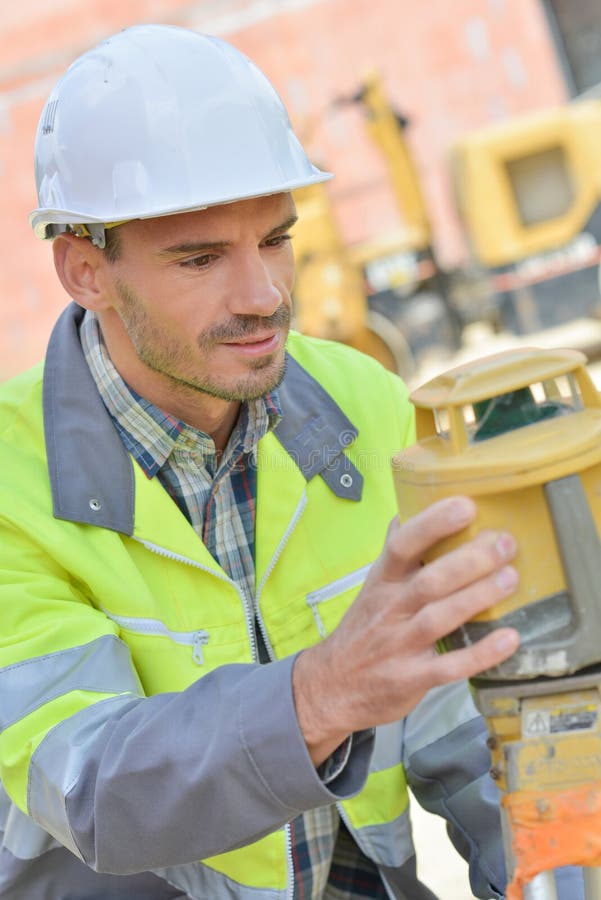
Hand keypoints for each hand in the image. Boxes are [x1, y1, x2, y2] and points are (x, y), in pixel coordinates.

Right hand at [292, 496, 519, 765]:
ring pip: (440, 618)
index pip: (403, 545)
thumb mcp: (373, 586)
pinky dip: (481, 654)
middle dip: (469, 560)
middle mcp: (390, 609)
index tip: (466, 505)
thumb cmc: (363, 629)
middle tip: (505, 543)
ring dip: (477, 597)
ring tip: (512, 579)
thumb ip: (394, 552)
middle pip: (429, 580)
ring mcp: (400, 645)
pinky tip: (509, 639)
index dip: (433, 524)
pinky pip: (449, 667)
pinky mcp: (411, 679)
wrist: (332, 687)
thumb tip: (409, 511)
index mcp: (383, 581)